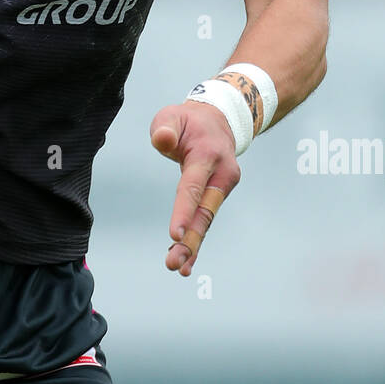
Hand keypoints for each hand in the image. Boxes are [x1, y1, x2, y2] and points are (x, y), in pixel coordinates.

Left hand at [150, 100, 240, 275]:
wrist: (218, 122)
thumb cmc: (189, 122)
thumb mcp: (173, 115)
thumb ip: (166, 127)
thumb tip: (161, 140)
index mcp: (208, 155)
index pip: (193, 186)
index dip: (184, 210)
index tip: (175, 234)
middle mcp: (221, 174)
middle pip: (205, 211)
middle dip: (191, 239)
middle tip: (174, 263)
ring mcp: (223, 186)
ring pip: (207, 219)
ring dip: (193, 245)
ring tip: (178, 268)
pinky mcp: (218, 195)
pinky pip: (206, 218)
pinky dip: (196, 239)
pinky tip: (186, 261)